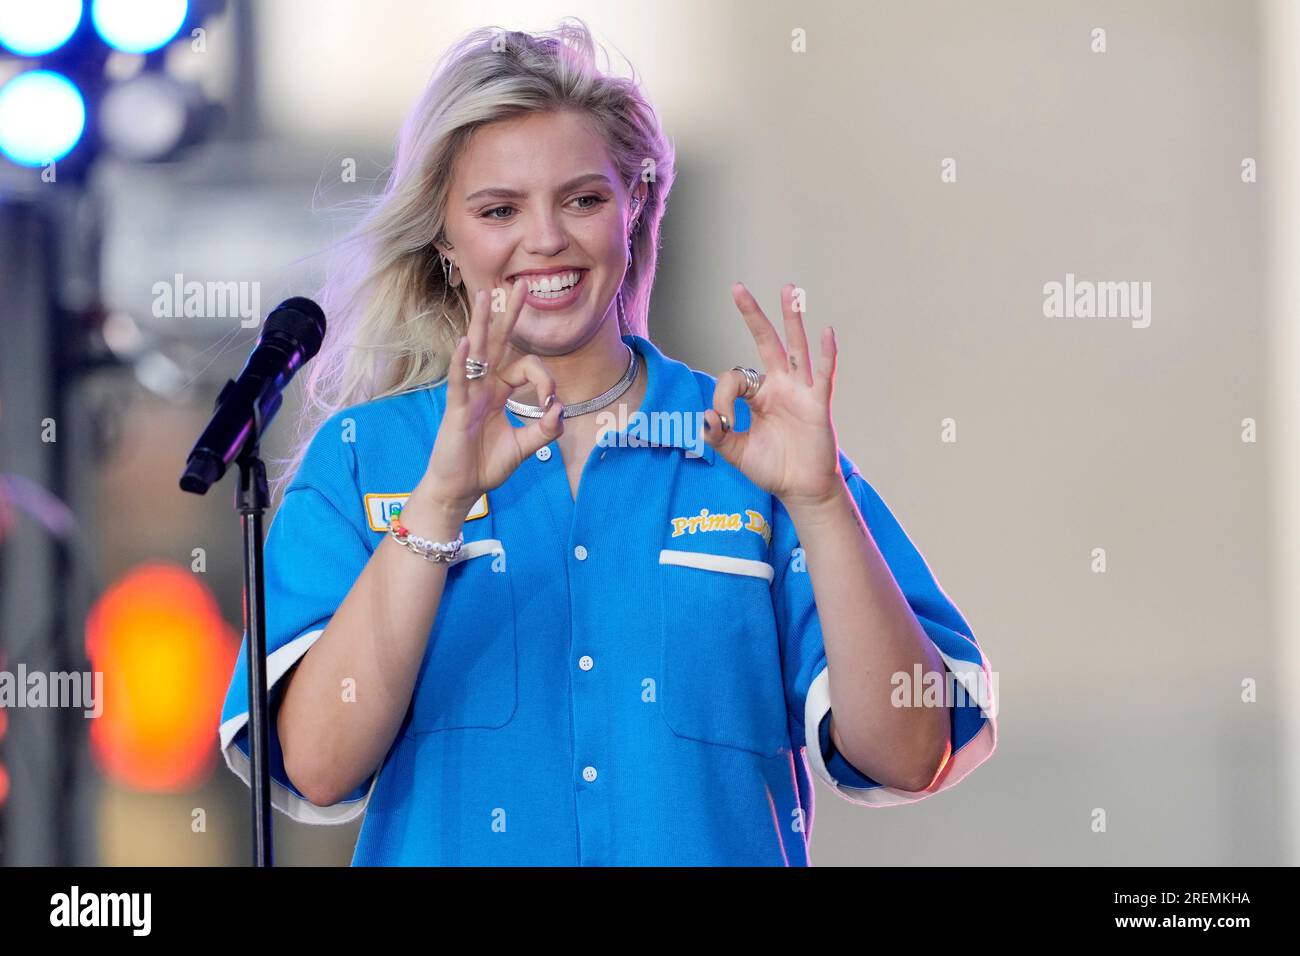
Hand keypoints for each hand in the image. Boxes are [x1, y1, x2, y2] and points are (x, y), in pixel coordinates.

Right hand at [420, 279, 563, 509]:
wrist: (459, 489)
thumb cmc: (485, 465)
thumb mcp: (524, 447)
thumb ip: (544, 430)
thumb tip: (560, 410)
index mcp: (498, 391)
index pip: (526, 367)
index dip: (546, 380)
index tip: (551, 404)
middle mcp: (483, 386)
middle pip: (498, 343)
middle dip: (509, 315)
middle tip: (521, 285)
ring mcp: (468, 395)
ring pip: (476, 352)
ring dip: (480, 323)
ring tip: (484, 294)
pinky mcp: (456, 409)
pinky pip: (458, 381)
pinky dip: (461, 362)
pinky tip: (464, 342)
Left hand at [702, 282, 841, 508]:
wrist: (801, 489)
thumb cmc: (773, 468)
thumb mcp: (736, 453)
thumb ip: (718, 437)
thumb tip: (705, 417)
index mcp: (758, 395)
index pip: (734, 378)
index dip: (722, 396)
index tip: (720, 420)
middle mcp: (779, 386)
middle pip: (765, 342)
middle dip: (752, 315)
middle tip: (737, 287)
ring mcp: (800, 392)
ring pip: (795, 348)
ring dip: (792, 319)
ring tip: (789, 290)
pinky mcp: (818, 404)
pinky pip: (823, 375)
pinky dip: (827, 354)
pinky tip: (827, 332)